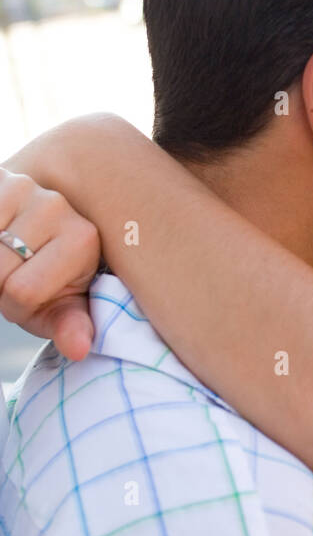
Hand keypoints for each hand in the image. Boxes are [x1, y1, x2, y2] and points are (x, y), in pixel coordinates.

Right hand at [0, 167, 101, 361]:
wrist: (31, 237)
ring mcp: (24, 187)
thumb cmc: (48, 280)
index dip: (14, 305)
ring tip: (3, 257)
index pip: (23, 292)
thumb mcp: (59, 307)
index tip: (26, 294)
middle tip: (11, 275)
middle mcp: (57, 206)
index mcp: (82, 239)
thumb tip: (77, 348)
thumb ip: (70, 327)